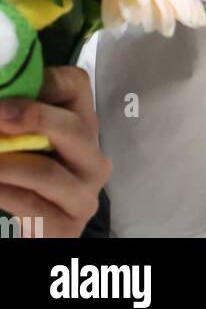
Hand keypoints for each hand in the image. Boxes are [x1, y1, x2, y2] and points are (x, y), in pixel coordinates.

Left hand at [0, 66, 111, 236]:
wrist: (38, 220)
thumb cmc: (31, 170)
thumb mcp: (30, 138)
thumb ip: (20, 117)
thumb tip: (3, 95)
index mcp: (86, 123)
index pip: (76, 86)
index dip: (45, 82)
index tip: (11, 90)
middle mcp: (94, 157)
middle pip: (72, 127)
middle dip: (32, 118)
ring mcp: (85, 194)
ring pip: (47, 171)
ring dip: (7, 163)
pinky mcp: (68, 226)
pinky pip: (31, 205)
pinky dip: (5, 193)